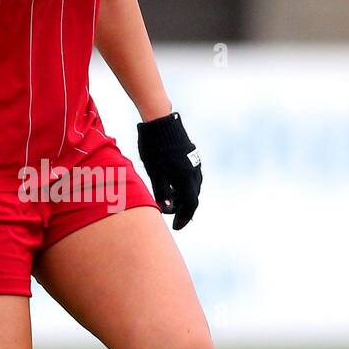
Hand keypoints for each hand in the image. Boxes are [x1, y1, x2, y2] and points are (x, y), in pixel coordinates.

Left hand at [136, 111, 202, 229]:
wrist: (160, 121)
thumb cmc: (153, 147)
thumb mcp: (155, 172)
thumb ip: (162, 192)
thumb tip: (167, 209)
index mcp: (186, 178)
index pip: (190, 205)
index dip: (184, 218)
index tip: (176, 227)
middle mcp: (194, 171)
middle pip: (193, 197)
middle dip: (183, 209)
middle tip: (171, 216)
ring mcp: (194, 163)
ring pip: (193, 187)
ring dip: (184, 198)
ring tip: (172, 203)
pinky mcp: (191, 155)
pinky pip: (192, 177)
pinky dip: (185, 186)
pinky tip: (173, 186)